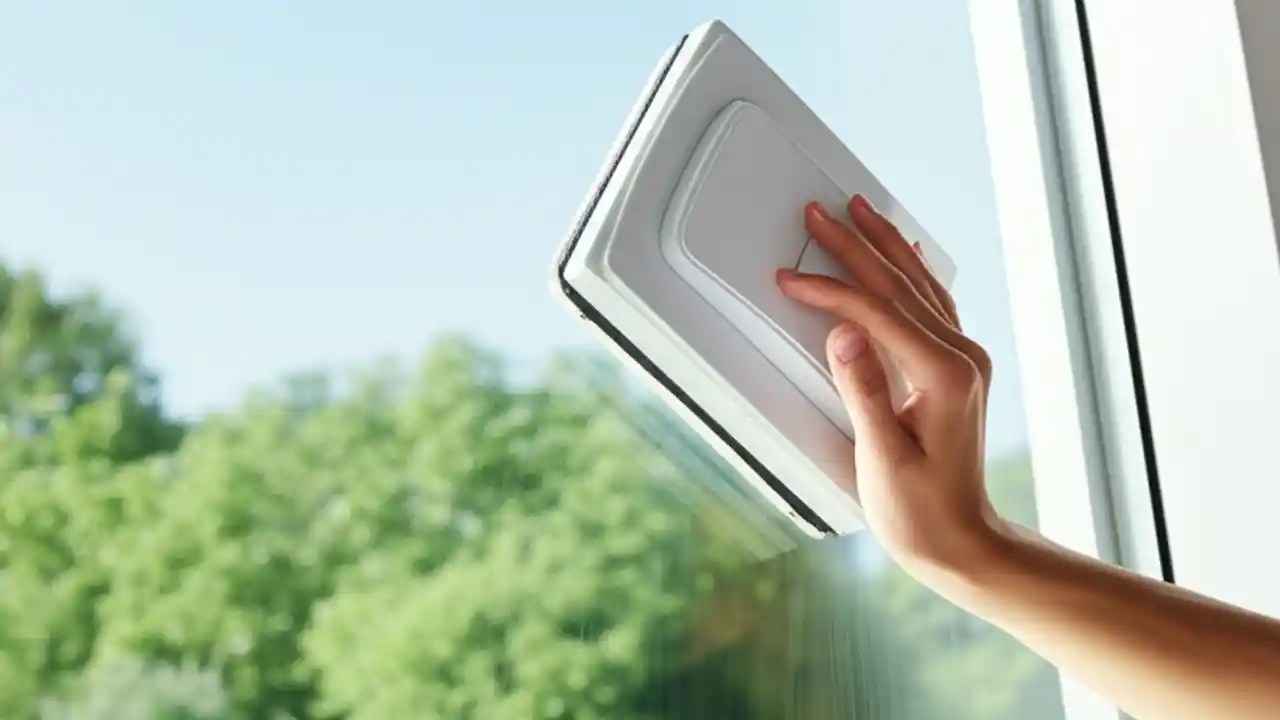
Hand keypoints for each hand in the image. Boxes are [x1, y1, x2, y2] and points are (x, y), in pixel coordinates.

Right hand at [776, 196, 1002, 577]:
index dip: (829, 290)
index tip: (790, 278)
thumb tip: (843, 331)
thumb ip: (864, 390)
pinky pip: (933, 302)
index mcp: (945, 376)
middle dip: (854, 245)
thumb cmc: (920, 511)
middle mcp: (962, 359)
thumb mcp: (882, 457)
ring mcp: (965, 360)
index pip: (877, 313)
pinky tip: (904, 252)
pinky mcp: (958, 368)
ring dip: (885, 244)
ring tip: (858, 209)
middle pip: (900, 284)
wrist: (961, 540)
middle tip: (818, 213)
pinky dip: (912, 270)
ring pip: (919, 284)